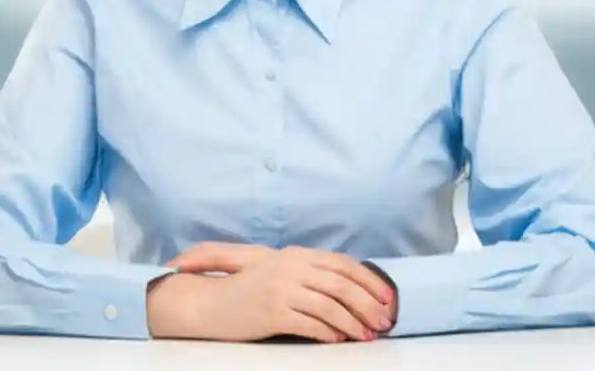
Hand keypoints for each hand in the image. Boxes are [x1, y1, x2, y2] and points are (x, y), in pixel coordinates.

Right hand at [148, 242, 395, 342]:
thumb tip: (348, 285)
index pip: (343, 264)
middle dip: (368, 306)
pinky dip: (329, 333)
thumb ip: (310, 272)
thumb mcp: (278, 270)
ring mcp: (281, 289)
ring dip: (354, 324)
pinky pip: (311, 324)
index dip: (370, 282)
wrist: (207, 302)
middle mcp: (290, 267)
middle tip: (383, 323)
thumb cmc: (245, 290)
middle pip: (342, 286)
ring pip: (331, 307)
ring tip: (366, 336)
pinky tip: (338, 340)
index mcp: (296, 254)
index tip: (387, 299)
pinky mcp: (272, 312)